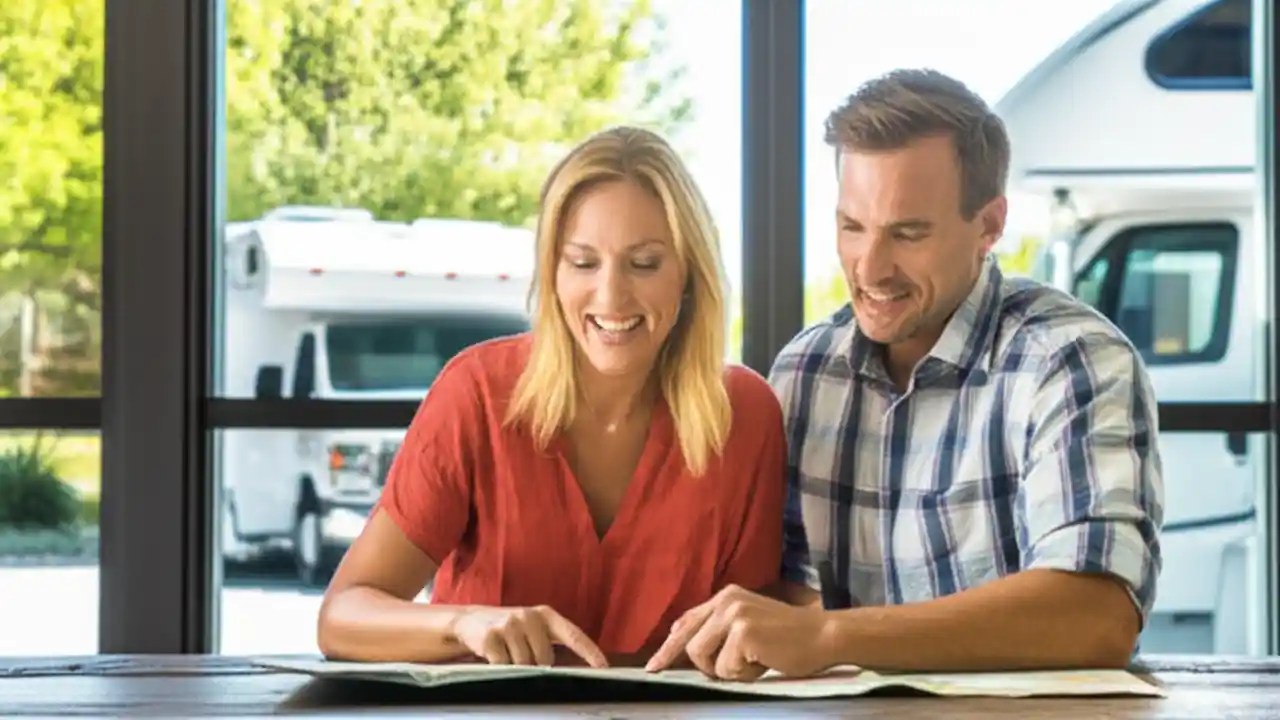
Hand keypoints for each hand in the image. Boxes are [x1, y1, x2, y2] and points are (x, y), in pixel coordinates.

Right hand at [449, 605, 607, 667]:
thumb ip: (550, 641)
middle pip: (545, 660)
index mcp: (546, 615)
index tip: (603, 667)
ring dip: (517, 668)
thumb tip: (570, 671)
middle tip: (522, 655)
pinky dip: (501, 668)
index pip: (573, 635)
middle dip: (536, 666)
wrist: (470, 621)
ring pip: (525, 666)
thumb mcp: (533, 628)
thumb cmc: (509, 629)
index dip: (590, 652)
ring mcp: (510, 625)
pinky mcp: (491, 638)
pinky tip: (495, 656)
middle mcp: (530, 616)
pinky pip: (504, 667)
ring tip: (508, 653)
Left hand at [645, 584, 832, 680]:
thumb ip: (718, 629)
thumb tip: (684, 642)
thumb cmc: (788, 637)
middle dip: (704, 666)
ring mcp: (734, 615)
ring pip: (702, 658)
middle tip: (732, 671)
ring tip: (754, 662)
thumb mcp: (748, 624)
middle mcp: (726, 601)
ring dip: (726, 671)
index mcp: (726, 596)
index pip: (687, 622)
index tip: (654, 667)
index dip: (668, 647)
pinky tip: (764, 663)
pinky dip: (743, 675)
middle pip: (689, 643)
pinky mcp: (743, 633)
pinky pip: (725, 669)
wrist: (823, 636)